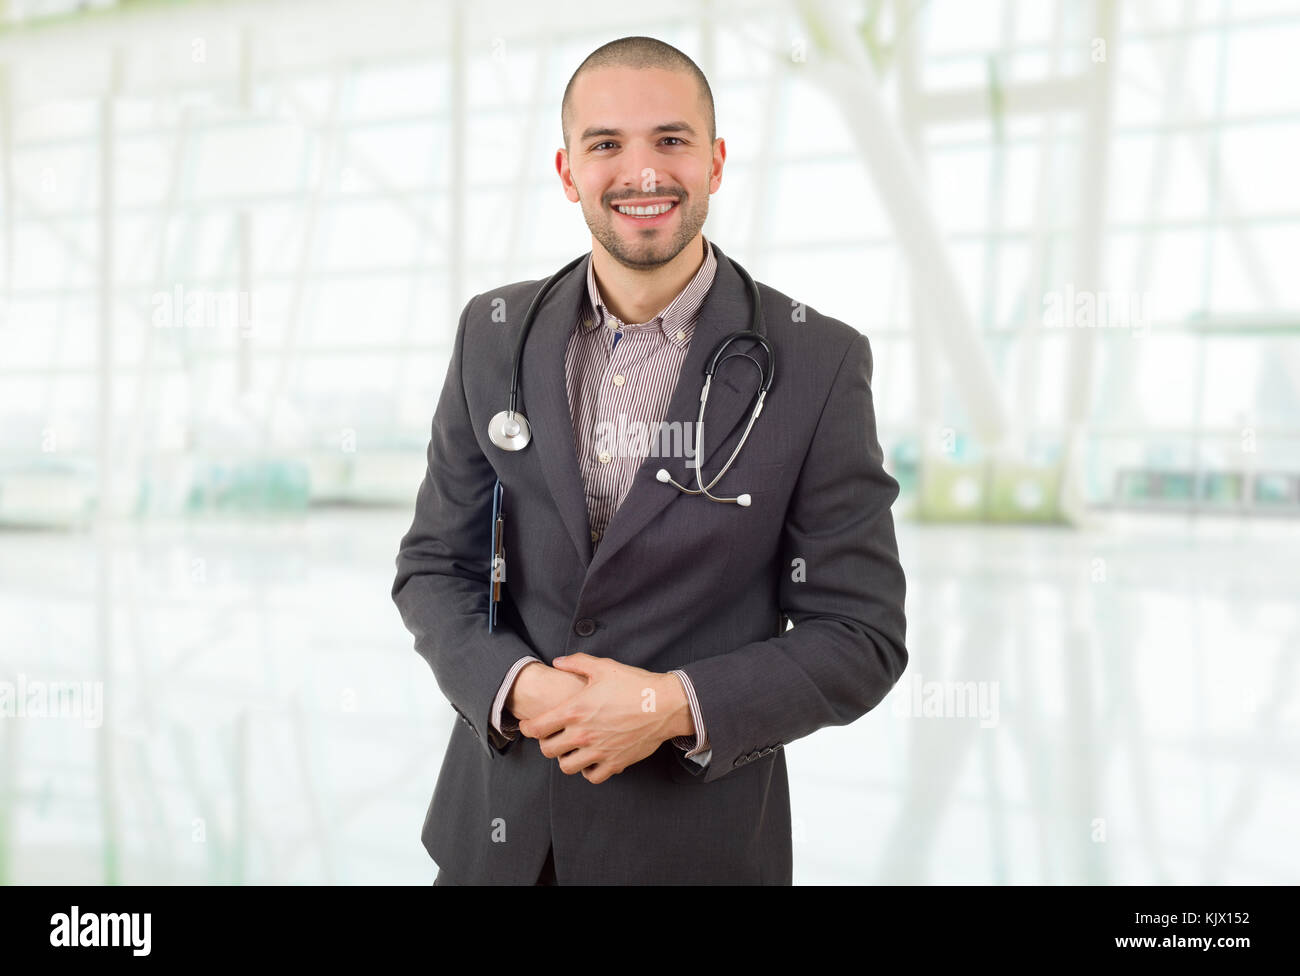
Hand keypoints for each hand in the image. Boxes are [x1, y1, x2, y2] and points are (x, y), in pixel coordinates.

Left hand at [518, 653, 692, 784]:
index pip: (537, 728)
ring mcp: (598, 751)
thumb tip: (558, 662)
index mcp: (575, 710)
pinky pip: (592, 776)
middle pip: (548, 750)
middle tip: (552, 736)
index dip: (527, 727)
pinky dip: (588, 770)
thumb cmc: (635, 684)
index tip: (528, 725)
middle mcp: (583, 734)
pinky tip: (591, 759)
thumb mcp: (604, 667)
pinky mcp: (615, 762)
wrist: (665, 705)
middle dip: (546, 743)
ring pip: (566, 767)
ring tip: (571, 749)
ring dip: (565, 758)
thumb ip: (576, 663)